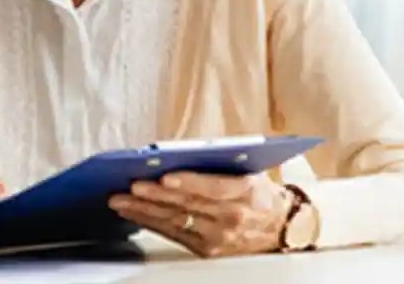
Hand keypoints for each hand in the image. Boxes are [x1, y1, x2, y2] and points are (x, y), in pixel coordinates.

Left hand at [109, 172, 291, 257]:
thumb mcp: (249, 171)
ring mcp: (219, 237)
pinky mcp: (208, 250)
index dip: (188, 182)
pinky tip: (134, 213)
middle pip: (188, 205)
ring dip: (144, 210)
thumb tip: (177, 153)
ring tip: (121, 200)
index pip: (214, 187)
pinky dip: (151, 223)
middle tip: (130, 187)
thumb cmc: (261, 193)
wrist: (282, 228)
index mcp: (245, 191)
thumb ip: (217, 163)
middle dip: (155, 196)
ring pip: (176, 221)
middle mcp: (232, 217)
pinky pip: (174, 235)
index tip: (165, 176)